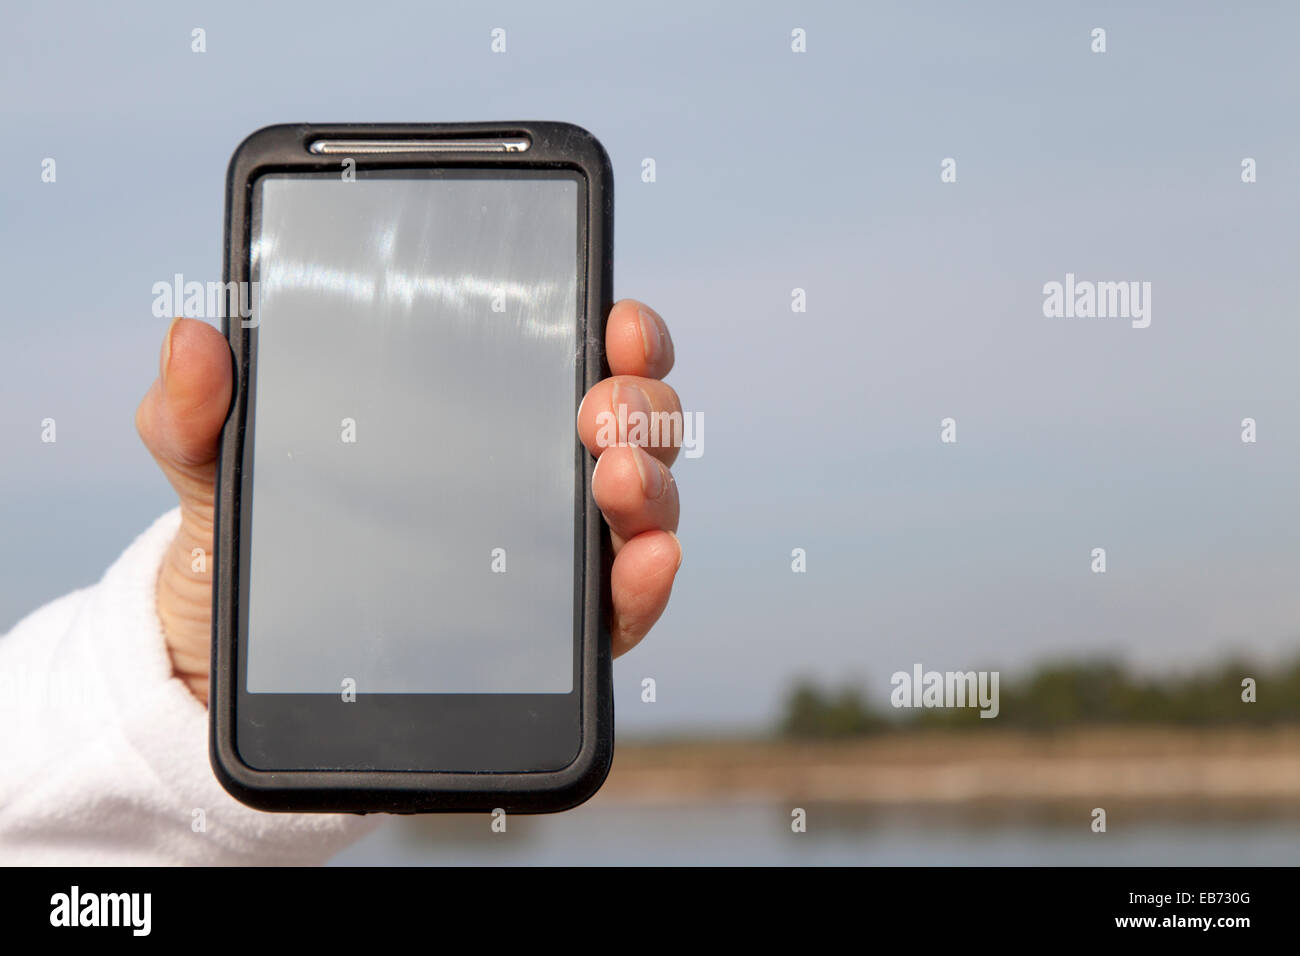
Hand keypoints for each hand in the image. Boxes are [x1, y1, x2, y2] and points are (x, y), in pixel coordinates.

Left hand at [135, 299, 681, 704]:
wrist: (234, 661)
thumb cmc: (255, 540)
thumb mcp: (215, 467)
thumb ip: (199, 408)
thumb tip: (193, 334)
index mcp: (484, 412)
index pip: (577, 351)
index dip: (617, 328)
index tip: (614, 316)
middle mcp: (540, 473)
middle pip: (632, 420)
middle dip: (641, 401)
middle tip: (601, 405)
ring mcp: (556, 553)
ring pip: (643, 500)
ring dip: (650, 481)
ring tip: (613, 476)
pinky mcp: (556, 635)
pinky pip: (622, 604)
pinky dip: (650, 577)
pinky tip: (646, 559)